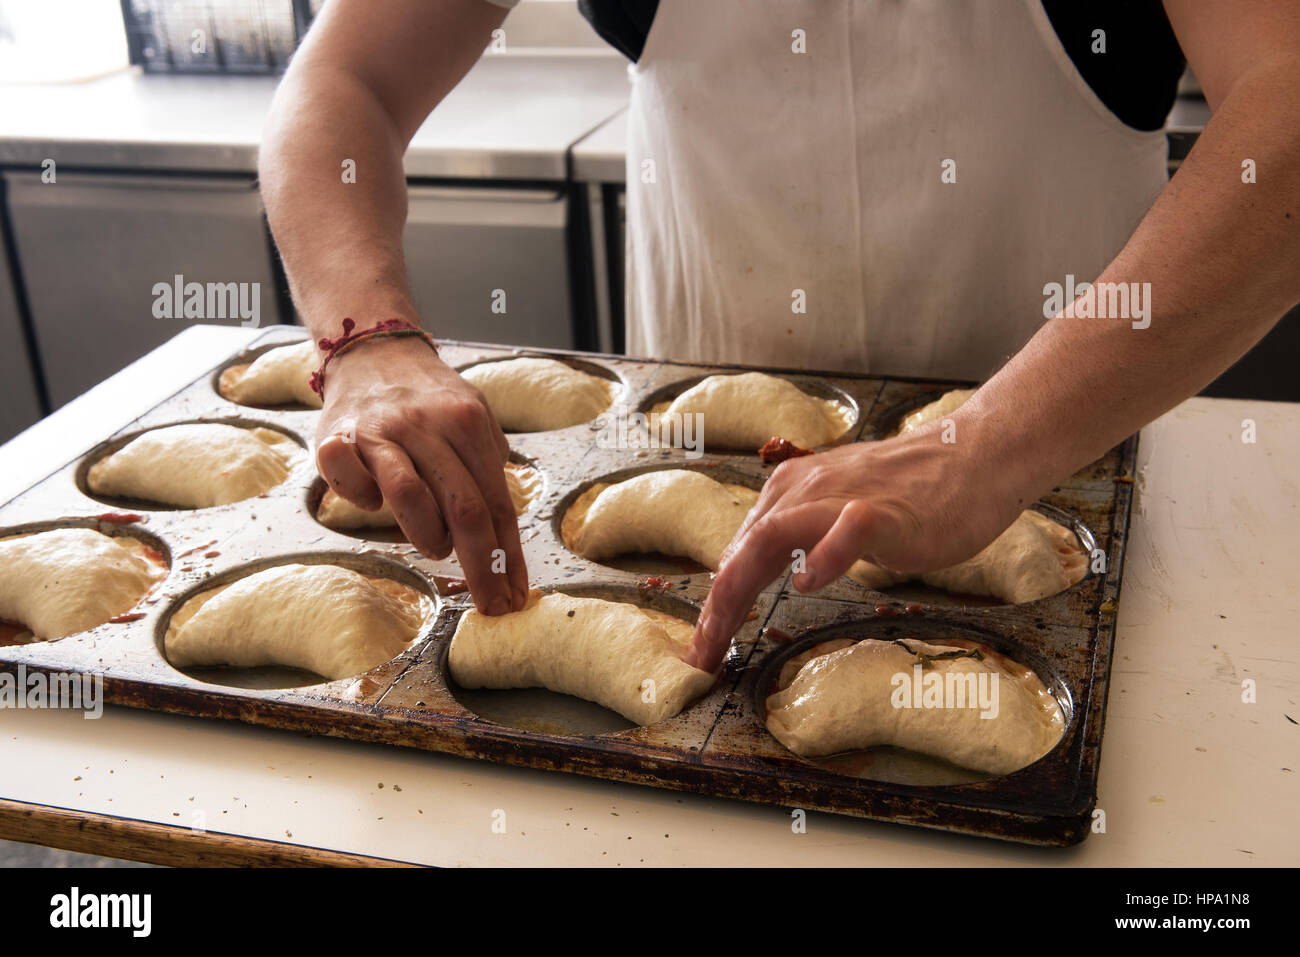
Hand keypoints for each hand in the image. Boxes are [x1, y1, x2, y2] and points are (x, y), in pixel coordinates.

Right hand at [314, 334, 527, 615]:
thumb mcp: (472, 422)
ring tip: (434, 544)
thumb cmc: (428, 400)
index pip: (498, 503)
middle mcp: (428, 426)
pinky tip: (372, 498)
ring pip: (411, 500)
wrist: (373, 350)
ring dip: (427, 537)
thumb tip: (505, 537)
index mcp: (469, 424)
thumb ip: (488, 470)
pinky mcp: (338, 438)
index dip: (508, 557)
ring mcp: (382, 432)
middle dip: (480, 567)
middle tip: (489, 604)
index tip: (514, 597)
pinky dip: (364, 502)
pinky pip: (353, 486)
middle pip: (464, 509)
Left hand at [683, 422, 1024, 670]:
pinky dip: (824, 555)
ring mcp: (844, 497)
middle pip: (744, 548)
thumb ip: (803, 533)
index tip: (702, 649)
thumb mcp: (840, 510)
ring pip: (774, 535)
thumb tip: (770, 569)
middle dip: (716, 606)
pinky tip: (806, 582)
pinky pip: (848, 529)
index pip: (740, 550)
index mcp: (791, 491)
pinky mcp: (885, 512)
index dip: (716, 601)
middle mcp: (805, 488)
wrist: (975, 456)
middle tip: (700, 658)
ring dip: (741, 587)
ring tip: (725, 632)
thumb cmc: (914, 492)